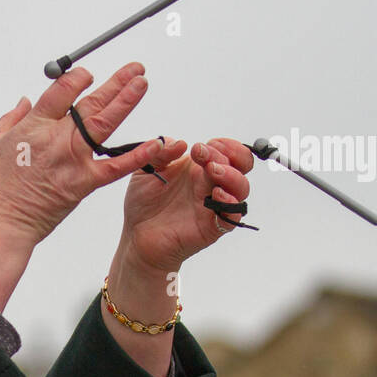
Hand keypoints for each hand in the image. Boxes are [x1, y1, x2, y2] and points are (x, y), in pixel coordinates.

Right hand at [0, 64, 187, 247]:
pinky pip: (115, 166)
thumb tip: (24, 101)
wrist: (0, 225)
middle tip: (133, 70)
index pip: (63, 90)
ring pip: (105, 123)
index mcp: (33, 126)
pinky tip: (154, 142)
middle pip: (91, 102)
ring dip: (126, 101)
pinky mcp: (83, 183)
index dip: (78, 78)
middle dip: (115, 82)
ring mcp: (72, 160)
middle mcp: (56, 139)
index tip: (87, 75)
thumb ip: (10, 119)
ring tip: (141, 84)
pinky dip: (137, 155)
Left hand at [119, 138, 253, 274]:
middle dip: (228, 155)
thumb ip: (160, 153)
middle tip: (203, 156)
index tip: (199, 147)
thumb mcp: (146, 170)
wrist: (136, 234)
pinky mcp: (212, 227)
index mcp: (199, 169)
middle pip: (240, 166)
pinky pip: (232, 216)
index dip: (223, 144)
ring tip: (213, 170)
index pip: (227, 152)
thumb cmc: (144, 204)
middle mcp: (209, 185)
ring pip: (241, 188)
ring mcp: (213, 205)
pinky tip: (217, 195)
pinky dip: (230, 204)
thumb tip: (180, 143)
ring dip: (232, 176)